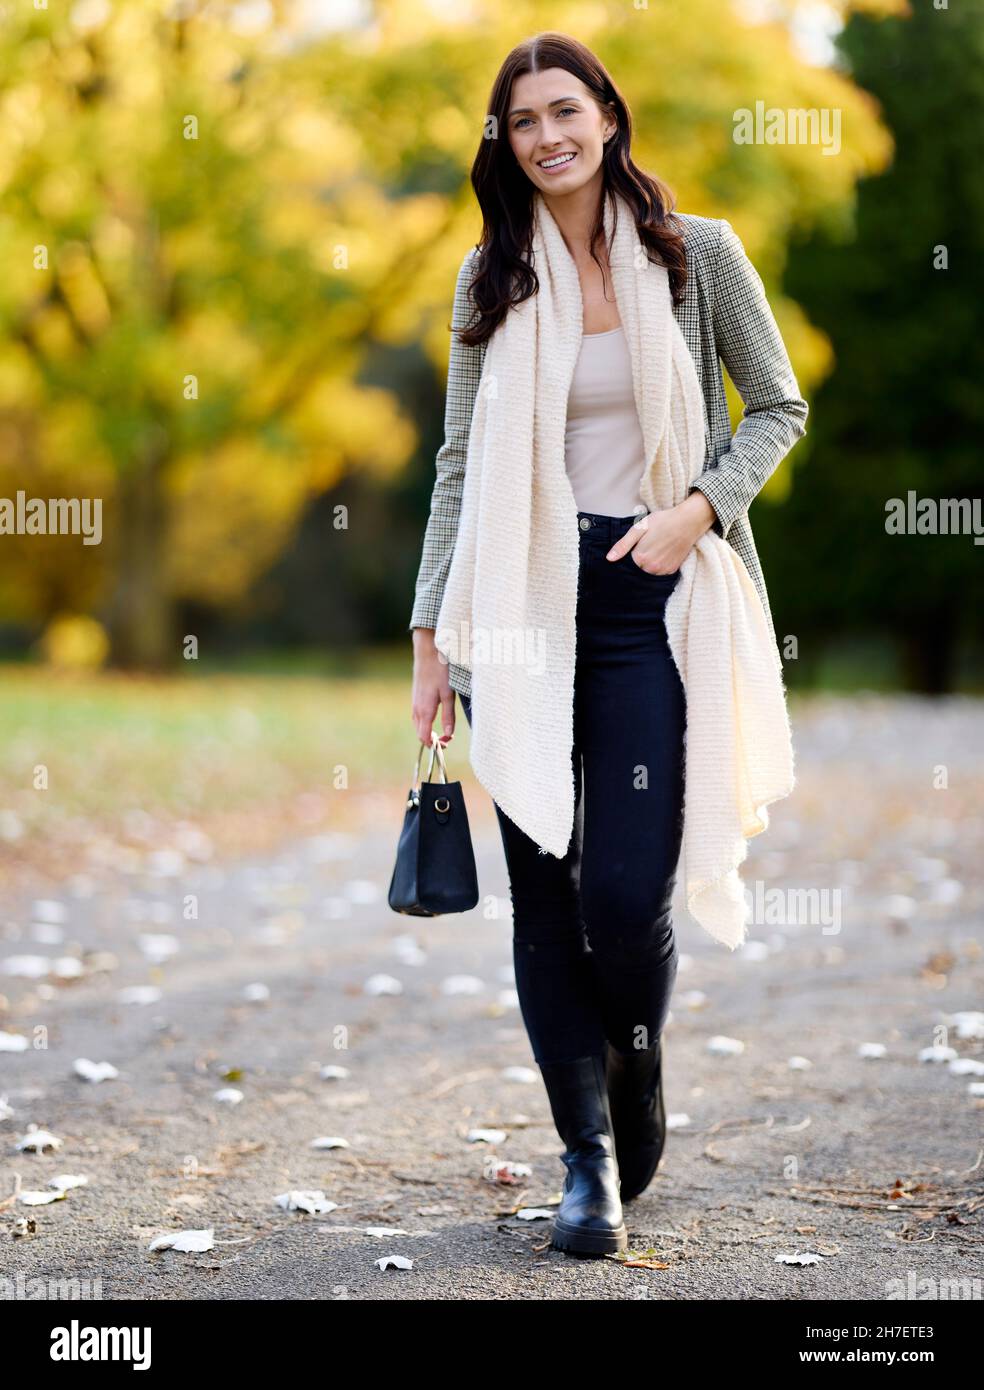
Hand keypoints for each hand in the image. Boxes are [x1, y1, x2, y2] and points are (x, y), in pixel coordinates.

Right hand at [411, 628, 454, 746]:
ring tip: (442, 732)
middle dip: (432, 740)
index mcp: (425, 711)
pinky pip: (417, 716)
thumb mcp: (449, 694)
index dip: (435, 745)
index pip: (425, 737)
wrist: (427, 652)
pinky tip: (433, 718)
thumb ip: (448, 716)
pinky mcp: (415, 697)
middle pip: (420, 733)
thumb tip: (448, 734)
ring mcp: (414, 702)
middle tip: (447, 739)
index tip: (447, 743)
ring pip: (418, 725)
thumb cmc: (440, 671)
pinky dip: (424, 723)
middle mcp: (417, 709)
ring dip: (427, 732)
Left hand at [605, 494, 715, 572]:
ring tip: (656, 548)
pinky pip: (660, 573)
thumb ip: (623, 545)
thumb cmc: (662, 521)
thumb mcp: (639, 528)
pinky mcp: (672, 570)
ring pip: (649, 573)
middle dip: (639, 561)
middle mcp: (651, 568)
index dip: (629, 555)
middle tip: (648, 545)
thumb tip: (609, 559)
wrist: (688, 521)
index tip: (636, 546)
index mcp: (640, 558)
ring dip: (649, 565)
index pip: (627, 565)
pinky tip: (663, 553)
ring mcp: (663, 571)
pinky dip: (659, 566)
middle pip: (638, 570)